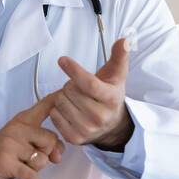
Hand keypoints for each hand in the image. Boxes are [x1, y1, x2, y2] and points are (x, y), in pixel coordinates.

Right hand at [0, 92, 63, 178]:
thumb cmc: (2, 155)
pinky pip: (31, 175)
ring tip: (20, 166)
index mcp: (22, 121)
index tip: (67, 88)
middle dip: (47, 154)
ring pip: (41, 160)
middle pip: (50, 140)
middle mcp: (16, 129)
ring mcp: (11, 145)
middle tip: (31, 159)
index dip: (57, 99)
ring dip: (36, 169)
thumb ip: (44, 144)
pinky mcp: (7, 163)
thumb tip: (58, 157)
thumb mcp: (22, 143)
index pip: (43, 106)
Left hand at [51, 37, 133, 151]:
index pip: (89, 84)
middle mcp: (100, 116)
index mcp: (111, 99)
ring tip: (75, 99)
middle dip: (71, 84)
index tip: (62, 60)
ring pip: (60, 102)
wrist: (112, 126)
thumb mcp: (117, 76)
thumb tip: (124, 40)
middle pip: (70, 91)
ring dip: (63, 96)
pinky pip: (54, 115)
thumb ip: (119, 57)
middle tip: (79, 88)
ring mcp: (87, 129)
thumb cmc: (110, 96)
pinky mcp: (74, 138)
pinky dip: (57, 109)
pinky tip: (68, 109)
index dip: (74, 71)